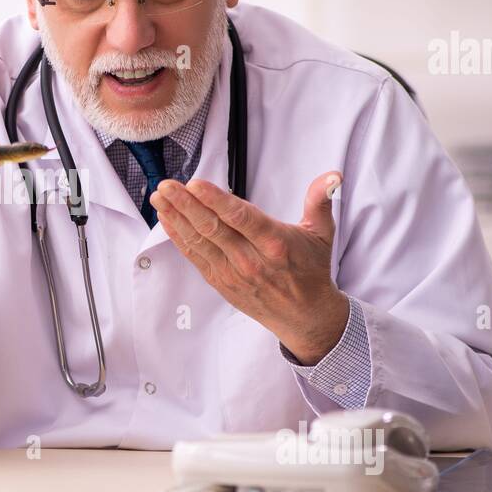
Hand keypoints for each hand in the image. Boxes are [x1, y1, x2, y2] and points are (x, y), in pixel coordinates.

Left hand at [150, 172, 349, 364]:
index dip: (216, 200)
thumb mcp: (321, 233)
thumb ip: (321, 201)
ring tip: (158, 197)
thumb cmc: (311, 270)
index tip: (195, 183)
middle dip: (185, 205)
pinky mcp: (220, 282)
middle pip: (212, 228)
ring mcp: (232, 273)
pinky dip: (179, 237)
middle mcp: (251, 260)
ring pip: (199, 241)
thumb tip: (332, 175)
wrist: (304, 316)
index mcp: (274, 244)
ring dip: (176, 218)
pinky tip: (167, 219)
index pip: (241, 218)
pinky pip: (195, 257)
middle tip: (166, 185)